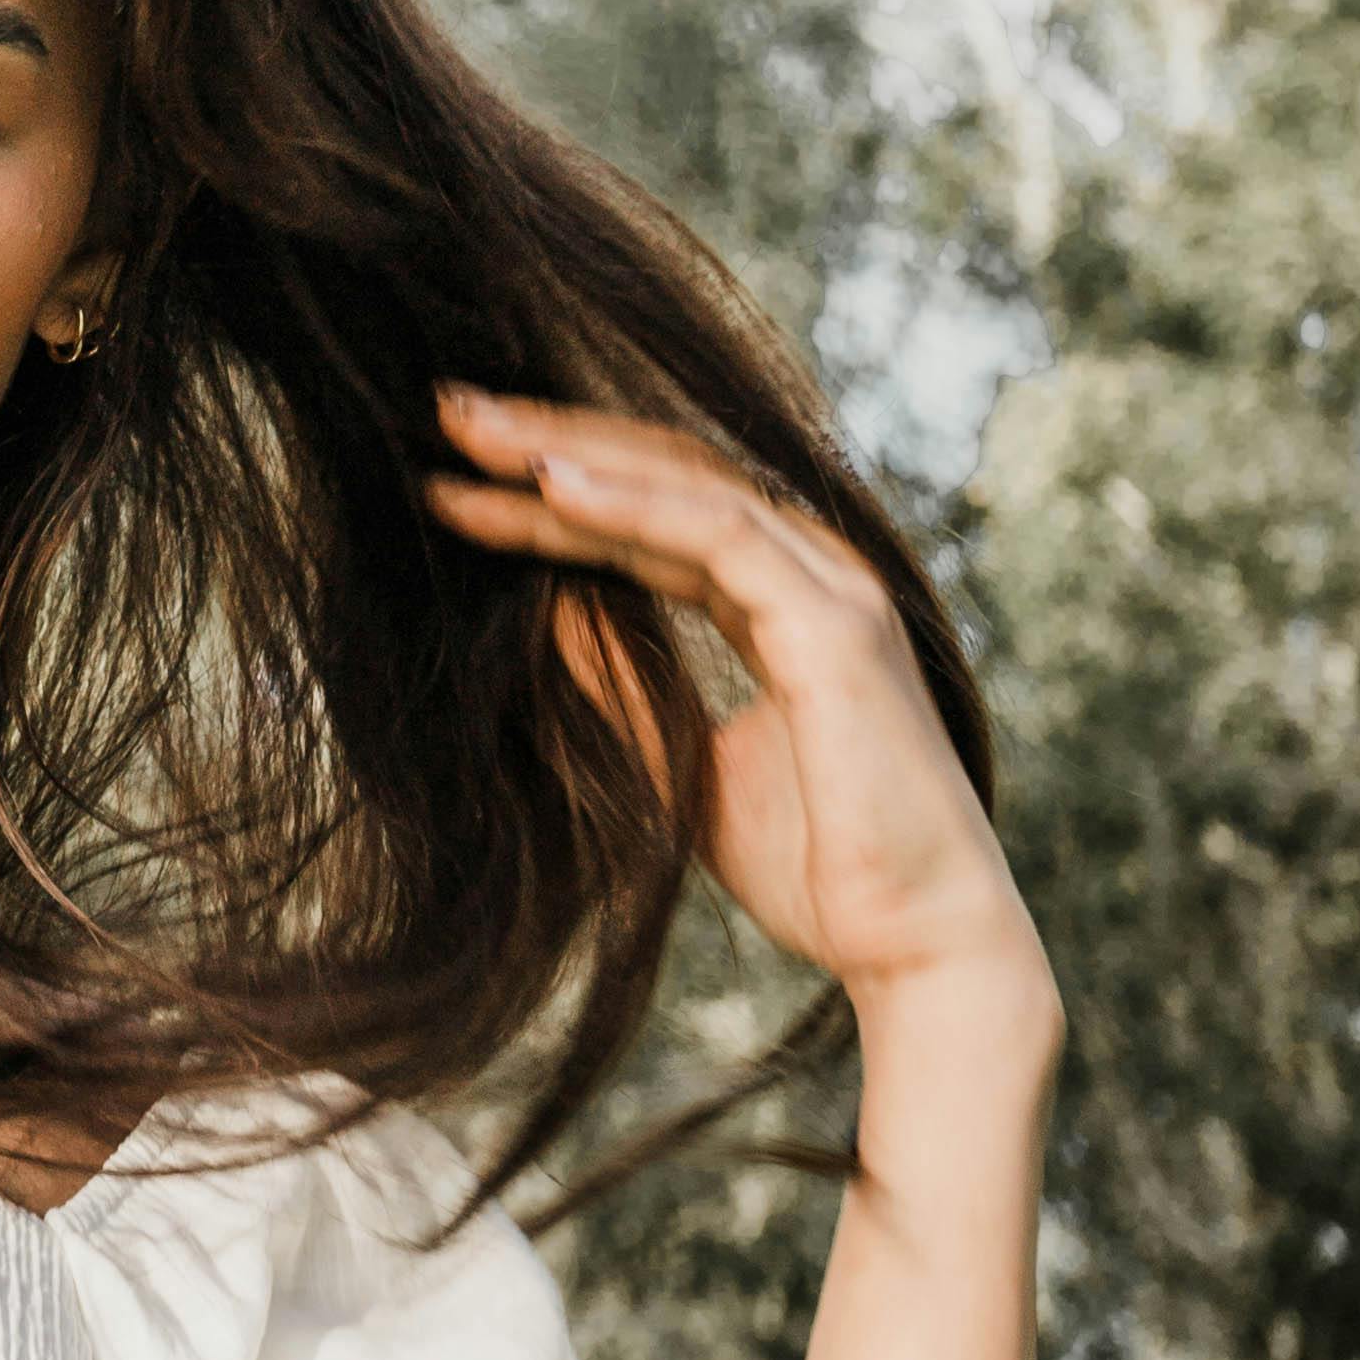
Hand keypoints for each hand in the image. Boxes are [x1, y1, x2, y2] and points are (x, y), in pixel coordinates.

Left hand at [425, 390, 1054, 1047]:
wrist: (914, 947)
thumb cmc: (822, 871)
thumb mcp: (685, 765)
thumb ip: (624, 688)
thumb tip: (545, 611)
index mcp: (782, 600)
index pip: (654, 512)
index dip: (554, 491)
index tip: (455, 482)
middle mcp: (813, 573)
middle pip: (668, 474)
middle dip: (554, 442)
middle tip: (446, 411)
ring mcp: (833, 589)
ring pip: (688, 485)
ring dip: (575, 454)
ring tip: (474, 434)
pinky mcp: (837, 623)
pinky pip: (720, 535)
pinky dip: (631, 503)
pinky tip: (550, 486)